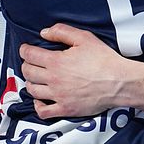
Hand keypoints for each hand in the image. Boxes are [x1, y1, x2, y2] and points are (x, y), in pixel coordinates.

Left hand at [20, 23, 138, 118]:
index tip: (25, 49)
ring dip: (30, 82)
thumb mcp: (84, 38)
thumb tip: (44, 33)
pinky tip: (39, 100)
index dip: (24, 50)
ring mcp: (58, 96)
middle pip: (28, 72)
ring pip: (33, 91)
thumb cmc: (104, 60)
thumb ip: (62, 32)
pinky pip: (43, 111)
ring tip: (34, 78)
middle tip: (30, 61)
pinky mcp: (65, 109)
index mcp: (56, 62)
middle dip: (26, 64)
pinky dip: (37, 106)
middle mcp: (53, 80)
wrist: (118, 82)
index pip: (30, 55)